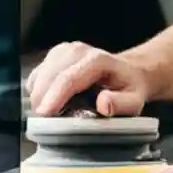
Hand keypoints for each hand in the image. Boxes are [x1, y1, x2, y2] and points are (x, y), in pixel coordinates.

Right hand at [24, 42, 150, 116]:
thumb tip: (103, 103)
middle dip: (41, 98)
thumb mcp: (134, 101)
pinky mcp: (55, 54)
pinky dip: (38, 89)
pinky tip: (49, 100)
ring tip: (48, 113)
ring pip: (40, 73)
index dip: (54, 97)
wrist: (128, 72)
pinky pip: (38, 73)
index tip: (43, 114)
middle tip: (43, 121)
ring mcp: (65, 50)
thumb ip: (121, 104)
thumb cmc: (128, 89)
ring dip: (38, 94)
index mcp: (97, 60)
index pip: (68, 78)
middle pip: (49, 74)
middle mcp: (78, 51)